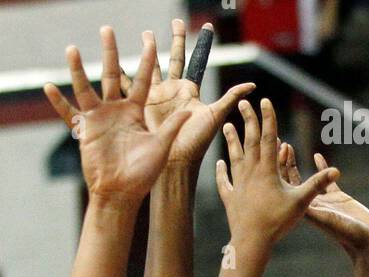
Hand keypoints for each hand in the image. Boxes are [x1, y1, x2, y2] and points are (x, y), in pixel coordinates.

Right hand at [43, 28, 190, 204]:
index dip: (146, 60)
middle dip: (110, 52)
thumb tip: (191, 109)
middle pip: (112, 74)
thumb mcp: (161, 147)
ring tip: (72, 49)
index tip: (150, 40)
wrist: (121, 194)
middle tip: (107, 29)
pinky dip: (58, 102)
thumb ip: (172, 126)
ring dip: (78, 69)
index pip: (142, 80)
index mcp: (136, 112)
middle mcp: (116, 110)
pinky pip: (68, 114)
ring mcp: (99, 119)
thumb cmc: (143, 175)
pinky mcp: (85, 132)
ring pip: (86, 88)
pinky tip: (47, 87)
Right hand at [117, 20, 253, 173]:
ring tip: (147, 34)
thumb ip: (231, 98)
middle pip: (174, 58)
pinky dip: (122, 73)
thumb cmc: (195, 143)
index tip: (207, 26)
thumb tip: (252, 86)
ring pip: (151, 66)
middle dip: (175, 40)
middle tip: (175, 22)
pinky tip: (116, 61)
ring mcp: (156, 96)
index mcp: (189, 90)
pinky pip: (130, 86)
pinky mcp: (141, 104)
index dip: (202, 43)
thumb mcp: (215, 116)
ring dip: (149, 50)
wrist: (173, 162)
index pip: (196, 60)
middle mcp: (173, 90)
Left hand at [216, 99, 339, 249]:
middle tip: (243, 103)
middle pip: (250, 142)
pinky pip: (225, 183)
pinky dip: (222, 173)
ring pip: (235, 158)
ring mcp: (239, 186)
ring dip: (231, 141)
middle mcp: (251, 173)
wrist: (251, 243)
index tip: (265, 100)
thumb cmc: (277, 223)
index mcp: (267, 170)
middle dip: (248, 120)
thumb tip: (338, 171)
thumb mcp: (300, 202)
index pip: (269, 138)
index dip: (268, 118)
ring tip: (227, 126)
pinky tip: (220, 164)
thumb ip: (317, 184)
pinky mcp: (231, 199)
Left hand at [279, 146, 368, 255]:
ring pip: (304, 178)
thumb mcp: (329, 220)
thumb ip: (318, 211)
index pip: (285, 187)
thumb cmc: (348, 234)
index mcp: (305, 211)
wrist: (367, 241)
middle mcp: (310, 206)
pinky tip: (316, 154)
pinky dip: (320, 167)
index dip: (279, 168)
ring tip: (288, 146)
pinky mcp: (336, 198)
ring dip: (295, 163)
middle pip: (289, 182)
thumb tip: (303, 204)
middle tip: (276, 144)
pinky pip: (324, 180)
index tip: (274, 151)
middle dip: (282, 163)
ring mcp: (323, 202)